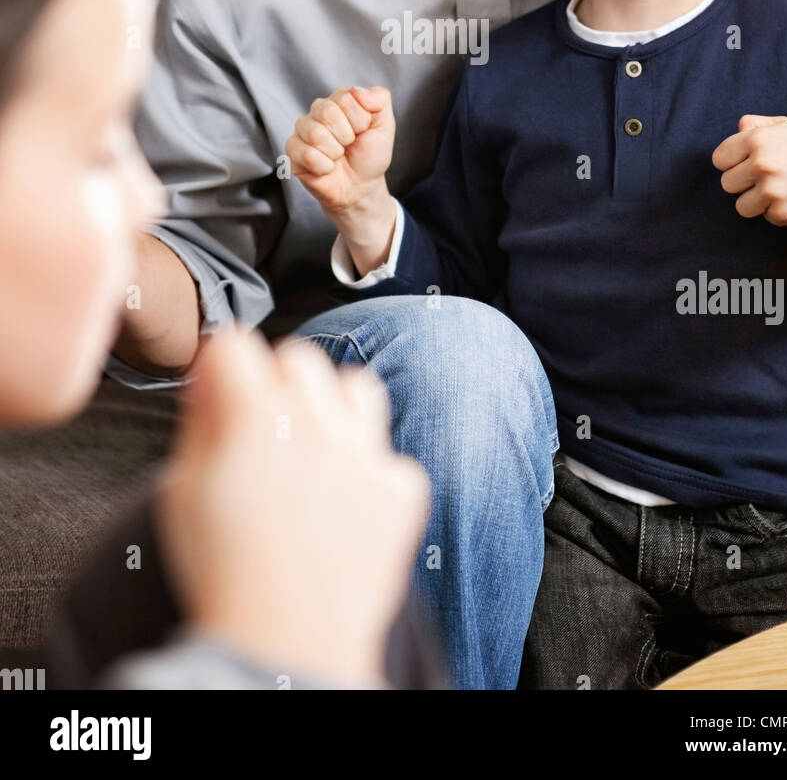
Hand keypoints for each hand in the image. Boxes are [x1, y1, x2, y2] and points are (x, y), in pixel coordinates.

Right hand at [156, 326, 429, 686]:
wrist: (284, 647)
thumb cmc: (224, 575)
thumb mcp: (182, 492)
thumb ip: (200, 422)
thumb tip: (211, 377)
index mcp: (253, 416)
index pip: (236, 343)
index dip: (221, 365)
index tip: (220, 386)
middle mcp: (316, 422)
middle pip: (299, 357)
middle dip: (277, 383)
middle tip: (263, 429)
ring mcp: (365, 453)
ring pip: (357, 386)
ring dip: (334, 408)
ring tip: (314, 450)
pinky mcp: (401, 489)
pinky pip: (390, 456)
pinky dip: (371, 475)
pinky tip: (346, 507)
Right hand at [287, 86, 394, 214]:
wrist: (361, 187)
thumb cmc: (370, 155)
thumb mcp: (385, 125)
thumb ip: (379, 99)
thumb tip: (356, 90)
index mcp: (340, 99)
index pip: (346, 98)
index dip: (360, 121)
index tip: (363, 132)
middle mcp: (318, 109)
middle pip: (327, 113)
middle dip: (346, 136)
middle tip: (349, 145)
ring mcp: (302, 129)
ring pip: (315, 134)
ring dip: (335, 152)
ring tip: (338, 156)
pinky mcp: (292, 150)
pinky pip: (306, 154)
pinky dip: (324, 166)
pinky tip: (327, 167)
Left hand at [712, 115, 786, 226]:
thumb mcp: (783, 126)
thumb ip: (756, 124)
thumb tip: (739, 128)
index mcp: (757, 139)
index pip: (719, 159)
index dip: (732, 162)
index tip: (746, 162)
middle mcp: (762, 164)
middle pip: (727, 184)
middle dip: (743, 182)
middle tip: (765, 177)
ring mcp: (772, 190)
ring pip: (741, 205)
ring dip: (756, 201)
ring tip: (777, 189)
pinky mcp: (782, 212)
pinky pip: (764, 217)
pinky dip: (775, 212)